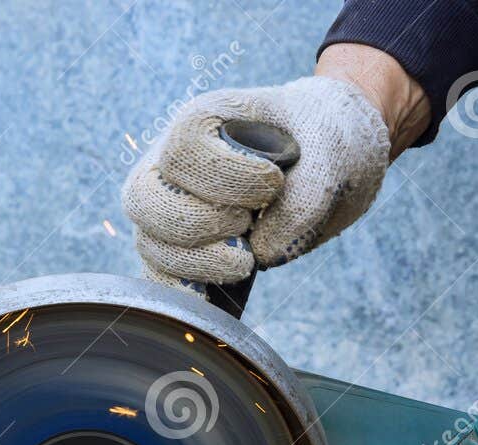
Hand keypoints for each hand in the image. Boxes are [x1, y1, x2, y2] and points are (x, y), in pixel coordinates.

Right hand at [122, 46, 426, 290]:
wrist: (328, 155)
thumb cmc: (323, 139)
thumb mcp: (334, 153)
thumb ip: (306, 197)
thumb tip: (260, 254)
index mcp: (201, 119)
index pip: (184, 152)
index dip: (227, 178)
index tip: (273, 183)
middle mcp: (170, 162)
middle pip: (144, 199)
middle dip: (200, 224)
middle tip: (247, 222)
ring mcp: (168, 207)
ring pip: (149, 245)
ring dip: (199, 263)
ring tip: (247, 257)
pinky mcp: (178, 249)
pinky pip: (160, 278)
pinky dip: (187, 292)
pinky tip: (221, 289)